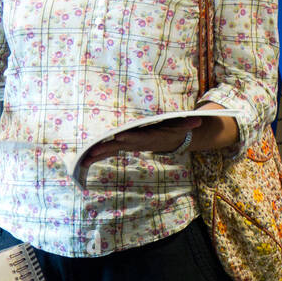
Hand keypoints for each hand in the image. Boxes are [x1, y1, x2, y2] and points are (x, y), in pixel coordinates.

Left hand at [79, 105, 239, 167]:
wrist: (173, 140)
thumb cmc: (176, 129)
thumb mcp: (183, 125)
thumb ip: (188, 123)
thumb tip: (198, 120)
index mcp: (149, 137)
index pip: (138, 138)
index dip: (129, 137)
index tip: (119, 136)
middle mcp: (138, 143)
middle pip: (120, 146)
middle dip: (106, 149)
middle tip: (90, 153)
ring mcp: (131, 145)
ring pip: (112, 150)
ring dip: (98, 155)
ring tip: (83, 160)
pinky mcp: (127, 145)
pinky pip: (111, 150)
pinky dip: (99, 153)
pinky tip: (86, 159)